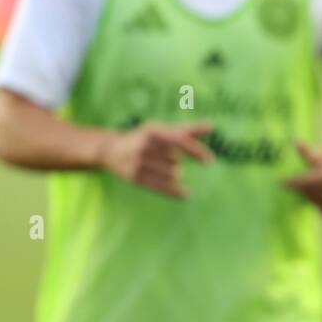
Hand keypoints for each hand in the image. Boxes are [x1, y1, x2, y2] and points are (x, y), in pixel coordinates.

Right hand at [100, 120, 214, 197]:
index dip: (195, 150)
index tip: (210, 161)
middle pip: (175, 161)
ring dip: (172, 174)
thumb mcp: (163, 131)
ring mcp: (137, 162)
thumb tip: (212, 126)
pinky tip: (185, 194)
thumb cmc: (145, 138)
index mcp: (153, 130)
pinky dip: (174, 191)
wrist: (110, 149)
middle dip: (173, 161)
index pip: (179, 139)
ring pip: (171, 174)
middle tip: (158, 156)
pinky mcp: (134, 177)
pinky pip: (160, 187)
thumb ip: (188, 130)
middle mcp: (144, 144)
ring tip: (156, 166)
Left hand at [283, 140, 321, 213]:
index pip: (299, 182)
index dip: (289, 182)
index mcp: (321, 178)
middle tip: (294, 184)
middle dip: (300, 189)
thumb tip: (295, 142)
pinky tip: (320, 198)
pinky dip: (319, 203)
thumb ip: (309, 153)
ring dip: (310, 196)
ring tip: (308, 190)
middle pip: (306, 193)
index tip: (280, 181)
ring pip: (314, 202)